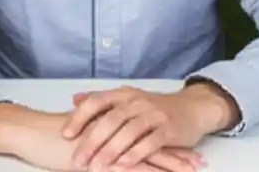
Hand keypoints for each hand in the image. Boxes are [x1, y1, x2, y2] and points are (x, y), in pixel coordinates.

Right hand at [0, 103, 203, 171]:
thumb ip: (102, 139)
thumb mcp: (83, 137)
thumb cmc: (53, 138)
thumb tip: (113, 146)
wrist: (33, 133)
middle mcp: (115, 133)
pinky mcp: (99, 159)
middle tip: (198, 162)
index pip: (146, 136)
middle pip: (152, 145)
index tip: (189, 152)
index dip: (168, 144)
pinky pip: (127, 168)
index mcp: (113, 127)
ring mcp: (109, 146)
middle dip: (177, 155)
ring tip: (190, 170)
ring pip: (145, 156)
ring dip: (168, 165)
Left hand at [62, 84, 236, 169]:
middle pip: (111, 120)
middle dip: (92, 141)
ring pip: (129, 132)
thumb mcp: (129, 100)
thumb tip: (75, 99)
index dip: (80, 117)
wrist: (193, 108)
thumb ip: (103, 101)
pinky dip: (135, 154)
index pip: (97, 101)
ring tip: (96, 166)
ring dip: (111, 150)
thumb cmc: (155, 109)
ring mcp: (155, 114)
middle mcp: (138, 101)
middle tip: (78, 159)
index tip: (65, 134)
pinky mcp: (169, 129)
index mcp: (124, 94)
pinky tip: (123, 165)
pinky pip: (150, 142)